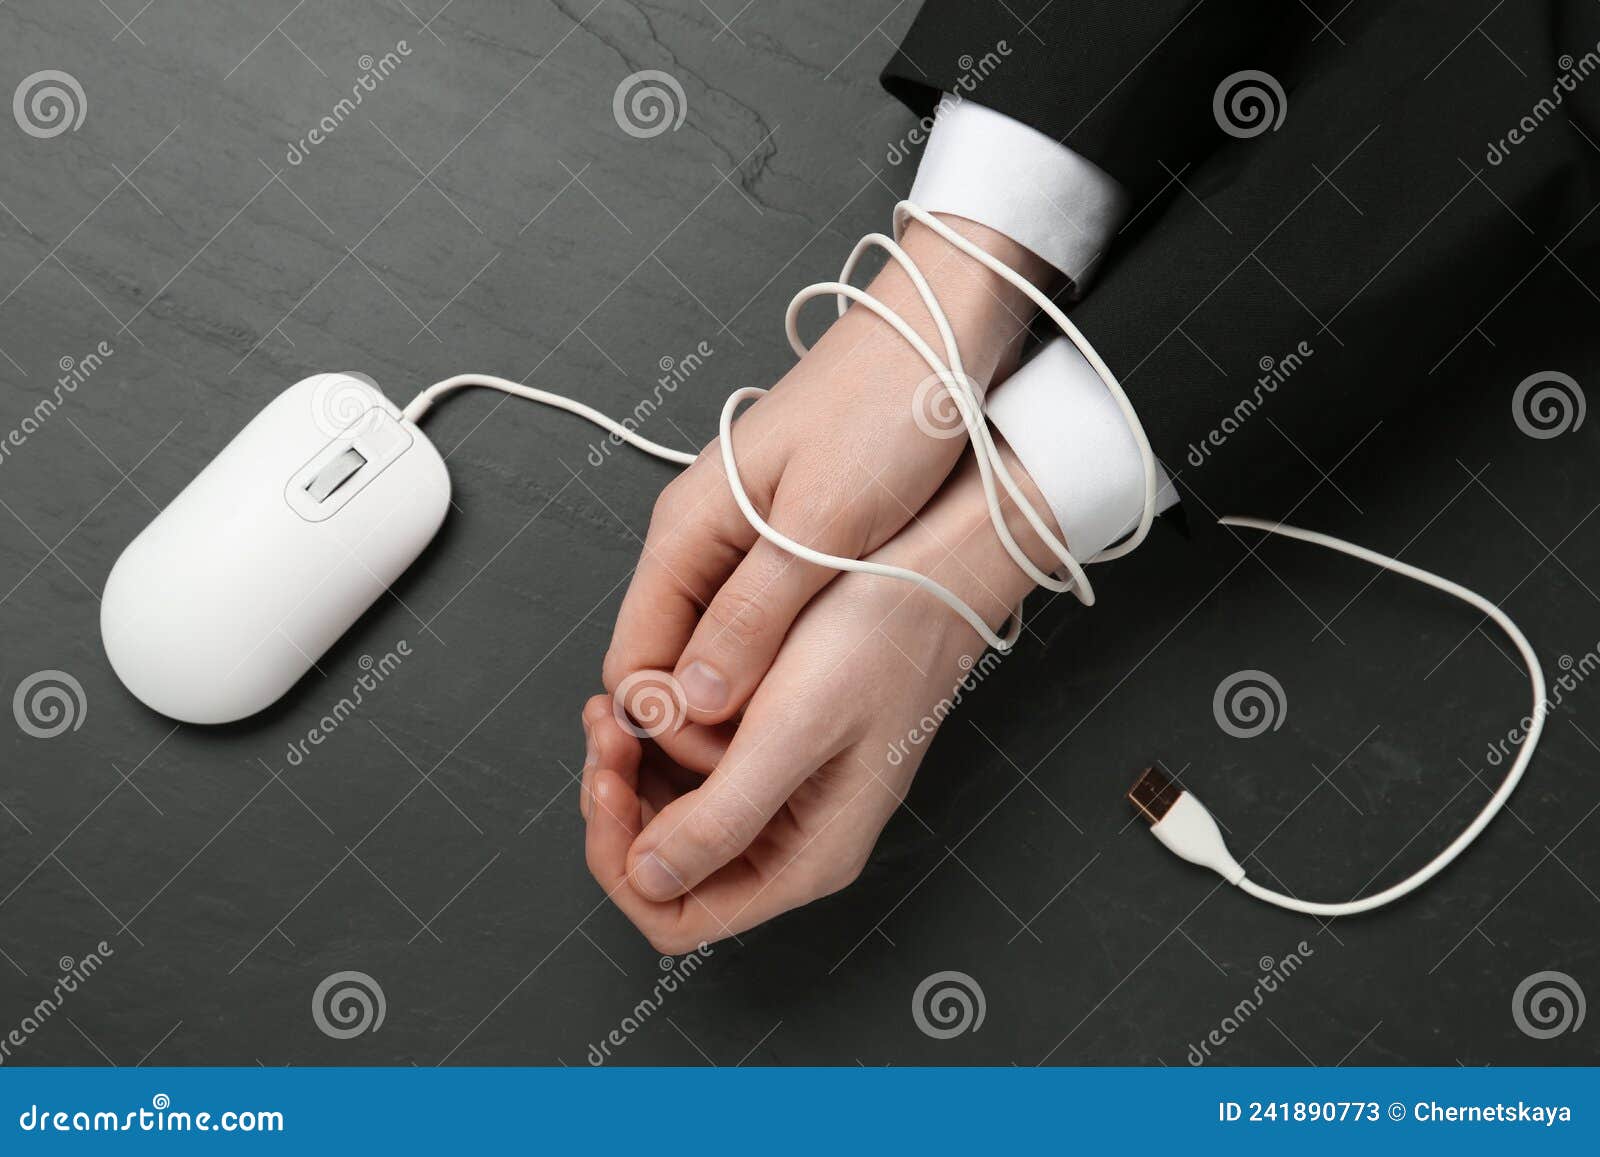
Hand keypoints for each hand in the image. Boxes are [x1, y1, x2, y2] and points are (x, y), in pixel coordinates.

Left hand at [582, 440, 1062, 950]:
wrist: (934, 570)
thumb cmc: (881, 638)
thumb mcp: (794, 728)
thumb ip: (722, 817)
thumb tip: (646, 878)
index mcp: (805, 856)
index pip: (680, 916)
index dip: (622, 863)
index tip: (604, 781)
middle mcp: (794, 840)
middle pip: (668, 868)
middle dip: (619, 805)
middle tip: (606, 726)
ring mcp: (785, 797)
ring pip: (675, 817)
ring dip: (634, 766)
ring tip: (618, 703)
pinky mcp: (778, 753)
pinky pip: (696, 771)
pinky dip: (660, 739)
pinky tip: (652, 692)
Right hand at [602, 215, 1051, 726]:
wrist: (945, 329)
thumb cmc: (889, 406)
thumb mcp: (826, 522)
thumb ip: (755, 614)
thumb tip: (694, 701)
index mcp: (686, 529)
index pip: (634, 661)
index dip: (666, 730)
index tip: (722, 769)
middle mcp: (699, 533)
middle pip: (669, 659)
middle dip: (705, 722)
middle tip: (767, 760)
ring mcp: (741, 533)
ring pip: (717, 643)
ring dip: (747, 693)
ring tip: (801, 724)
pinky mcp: (785, 532)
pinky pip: (759, 617)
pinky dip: (781, 657)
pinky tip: (823, 673)